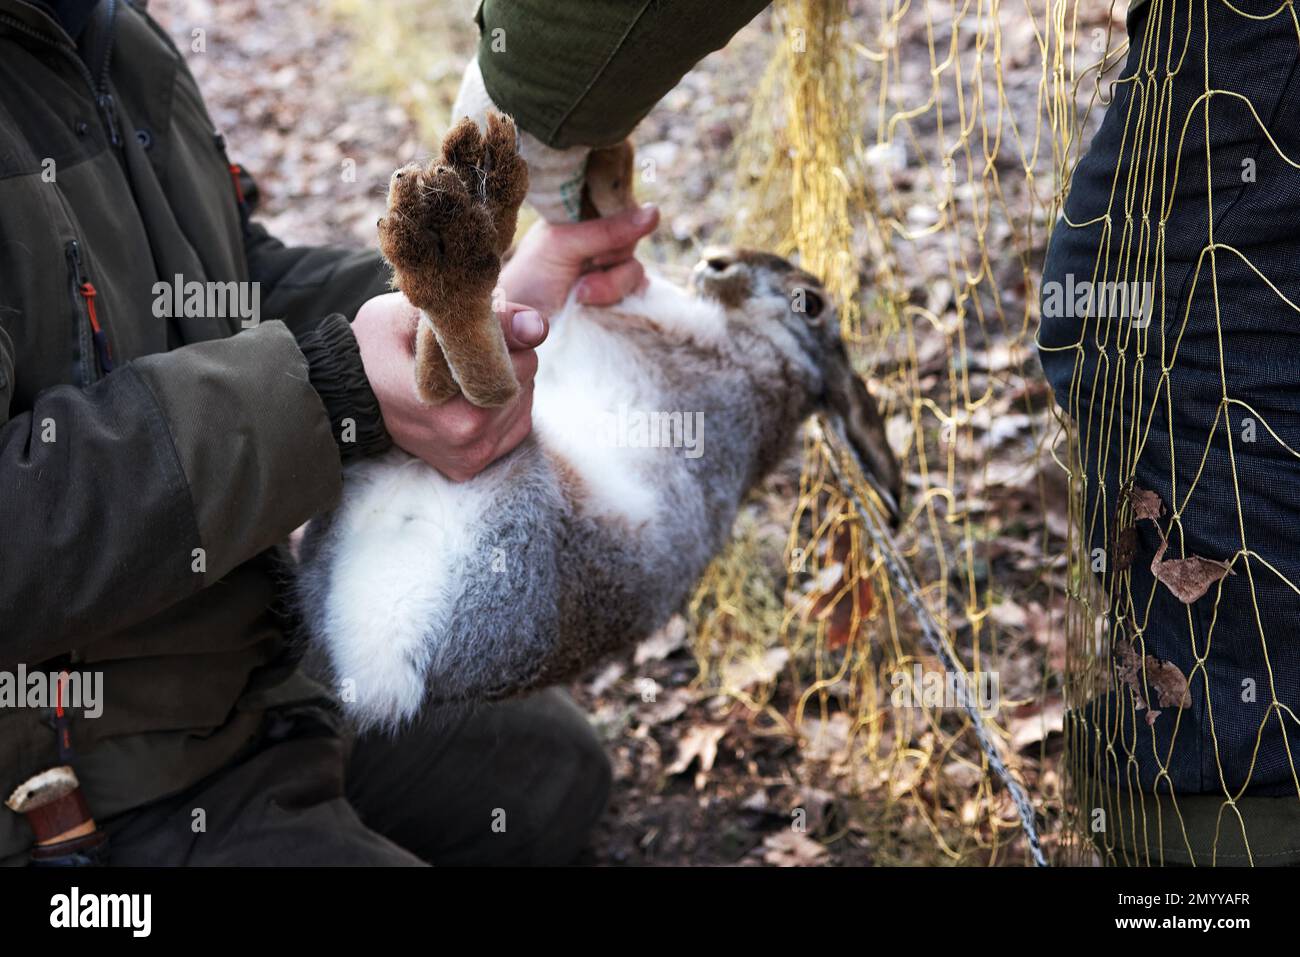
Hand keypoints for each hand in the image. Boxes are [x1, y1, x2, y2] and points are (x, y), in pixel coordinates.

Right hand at [353, 292, 547, 480]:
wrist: (344, 393)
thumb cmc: (373, 347)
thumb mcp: (411, 317)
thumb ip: (477, 318)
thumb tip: (536, 327)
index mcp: (454, 412)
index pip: (520, 361)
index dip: (504, 332)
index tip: (480, 320)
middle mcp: (467, 443)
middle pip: (525, 378)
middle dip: (506, 352)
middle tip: (466, 343)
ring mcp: (471, 458)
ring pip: (523, 399)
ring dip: (504, 376)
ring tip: (462, 367)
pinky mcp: (472, 465)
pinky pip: (515, 424)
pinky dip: (502, 401)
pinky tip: (470, 389)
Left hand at [498, 203, 659, 312]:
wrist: (522, 323)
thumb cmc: (532, 277)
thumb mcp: (564, 245)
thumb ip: (608, 230)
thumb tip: (656, 212)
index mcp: (585, 217)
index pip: (621, 207)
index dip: (617, 226)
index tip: (596, 245)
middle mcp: (602, 241)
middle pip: (632, 240)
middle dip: (610, 259)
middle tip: (583, 269)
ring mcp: (611, 271)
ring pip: (635, 271)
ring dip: (610, 286)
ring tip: (580, 295)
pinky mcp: (617, 299)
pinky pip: (637, 295)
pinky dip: (617, 301)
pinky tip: (594, 304)